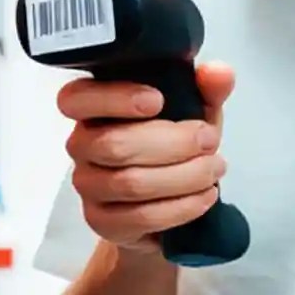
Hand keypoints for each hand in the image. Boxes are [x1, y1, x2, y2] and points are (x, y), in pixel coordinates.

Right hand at [58, 61, 235, 254]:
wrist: (169, 205)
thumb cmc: (174, 148)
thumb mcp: (195, 114)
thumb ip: (206, 90)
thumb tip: (219, 73)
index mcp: (92, 110)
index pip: (76, 99)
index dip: (113, 99)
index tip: (158, 100)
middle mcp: (81, 146)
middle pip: (115, 145)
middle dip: (173, 143)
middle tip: (209, 140)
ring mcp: (88, 186)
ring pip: (130, 183)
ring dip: (183, 176)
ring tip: (215, 169)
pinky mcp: (102, 221)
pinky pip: (140, 216)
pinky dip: (181, 207)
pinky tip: (206, 196)